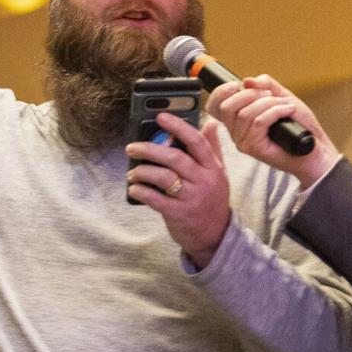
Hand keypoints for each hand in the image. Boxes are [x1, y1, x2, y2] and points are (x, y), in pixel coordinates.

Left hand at [126, 112, 231, 269]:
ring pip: (163, 177)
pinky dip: (141, 192)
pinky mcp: (179, 213)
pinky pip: (155, 199)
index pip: (196, 142)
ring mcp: (191, 197)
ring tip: (132, 172)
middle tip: (132, 147)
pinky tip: (133, 189)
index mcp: (212, 167)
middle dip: (150, 149)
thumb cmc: (211, 200)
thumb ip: (212, 149)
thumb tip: (210, 123)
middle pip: (175, 158)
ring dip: (142, 172)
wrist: (215, 235)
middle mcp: (203, 180)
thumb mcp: (218, 173)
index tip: (160, 116)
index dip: (178, 127)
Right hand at [206, 75, 339, 187]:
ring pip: (246, 114)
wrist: (314, 147)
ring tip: (286, 105)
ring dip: (270, 103)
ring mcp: (243, 141)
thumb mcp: (282, 97)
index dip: (220, 93)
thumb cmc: (299, 126)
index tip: (236, 85)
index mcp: (237, 120)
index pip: (215, 107)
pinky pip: (259, 122)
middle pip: (227, 108)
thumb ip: (266, 86)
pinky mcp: (254, 148)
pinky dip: (277, 111)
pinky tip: (289, 111)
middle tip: (269, 94)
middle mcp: (235, 132)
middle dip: (250, 94)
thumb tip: (247, 80)